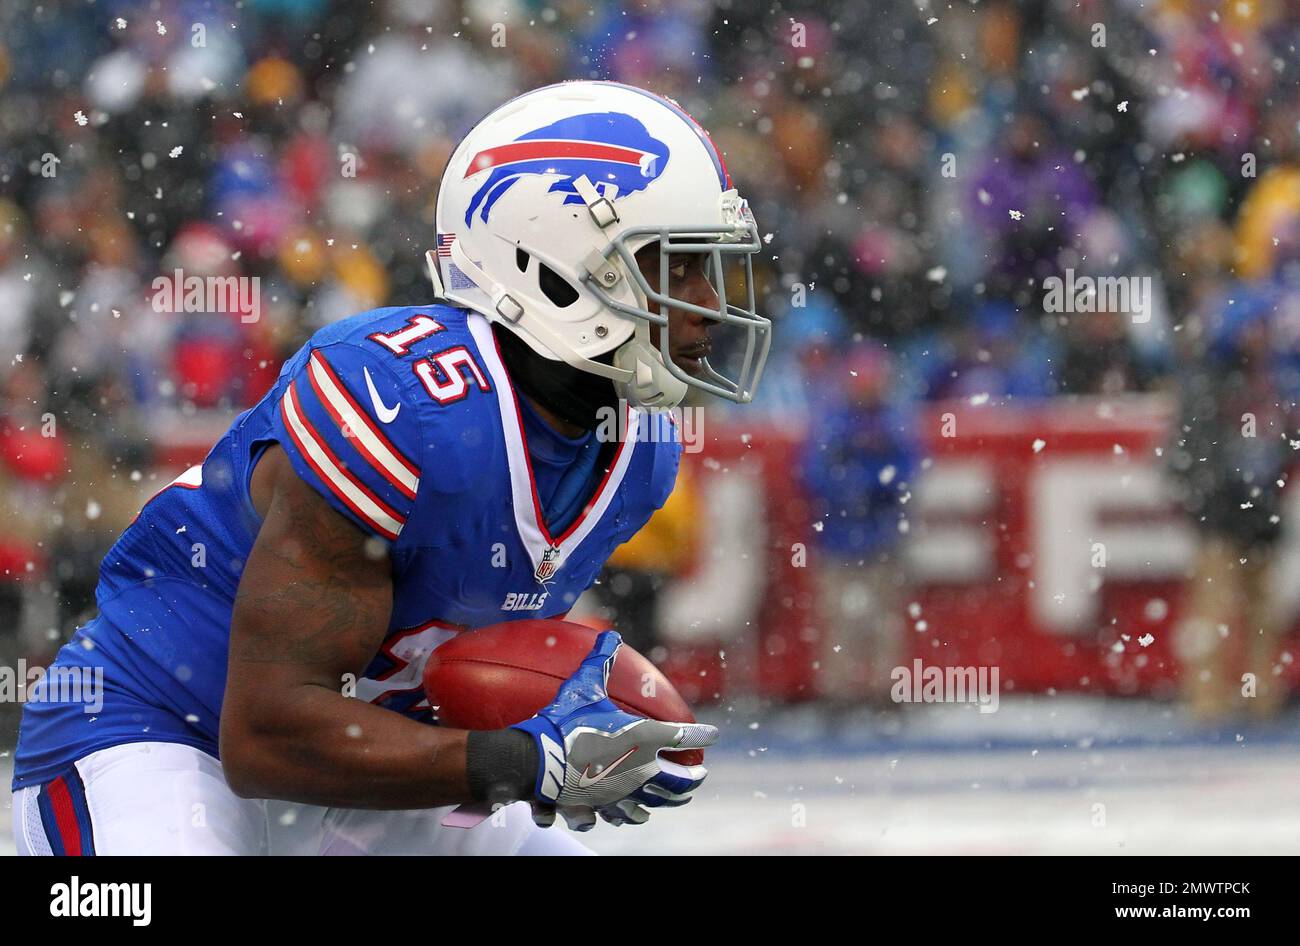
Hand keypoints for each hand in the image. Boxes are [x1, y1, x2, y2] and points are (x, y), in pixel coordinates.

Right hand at [512, 631, 715, 827]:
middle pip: (680, 780)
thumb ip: (599, 662)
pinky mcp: (606, 807)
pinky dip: (636, 814)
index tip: (714, 736)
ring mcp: (625, 791)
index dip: (703, 736)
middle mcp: (642, 767)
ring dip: (673, 799)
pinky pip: (628, 815)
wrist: (539, 761)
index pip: (684, 736)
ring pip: (659, 801)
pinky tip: (638, 815)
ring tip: (680, 798)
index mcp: (644, 737)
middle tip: (701, 775)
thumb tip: (610, 635)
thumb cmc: (565, 722)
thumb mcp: (584, 687)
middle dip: (694, 778)